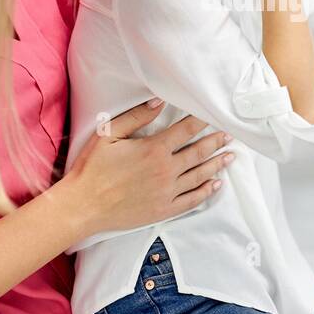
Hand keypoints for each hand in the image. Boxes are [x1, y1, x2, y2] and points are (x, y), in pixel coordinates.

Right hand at [63, 100, 235, 236]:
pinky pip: (192, 200)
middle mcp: (166, 171)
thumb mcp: (108, 135)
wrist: (83, 206)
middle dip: (216, 142)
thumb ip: (136, 117)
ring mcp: (167, 192)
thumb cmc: (92, 168)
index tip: (213, 115)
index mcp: (154, 149)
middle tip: (230, 135)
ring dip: (217, 165)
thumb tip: (158, 103)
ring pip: (200, 176)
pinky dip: (206, 192)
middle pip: (198, 153)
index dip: (201, 120)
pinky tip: (216, 185)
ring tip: (230, 156)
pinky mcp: (164, 210)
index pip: (186, 130)